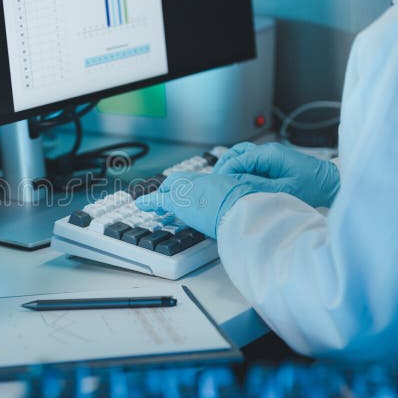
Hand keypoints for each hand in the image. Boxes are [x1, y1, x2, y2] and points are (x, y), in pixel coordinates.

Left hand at [135, 172, 279, 238]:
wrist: (246, 208)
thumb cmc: (255, 209)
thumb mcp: (255, 204)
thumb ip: (247, 207)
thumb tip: (251, 215)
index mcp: (226, 183)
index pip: (205, 184)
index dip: (196, 189)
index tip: (195, 194)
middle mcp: (206, 182)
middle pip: (185, 182)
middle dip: (175, 188)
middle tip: (169, 194)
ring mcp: (192, 189)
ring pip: (172, 188)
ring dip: (163, 197)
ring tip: (154, 204)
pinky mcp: (178, 200)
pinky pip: (159, 199)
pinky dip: (150, 201)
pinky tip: (142, 204)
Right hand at [213, 142, 339, 207]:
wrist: (332, 183)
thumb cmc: (314, 186)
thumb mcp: (284, 189)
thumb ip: (257, 185)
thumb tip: (236, 183)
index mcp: (270, 154)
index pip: (237, 159)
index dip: (225, 172)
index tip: (218, 185)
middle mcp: (268, 151)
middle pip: (236, 153)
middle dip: (224, 167)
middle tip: (217, 183)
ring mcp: (270, 156)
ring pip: (241, 156)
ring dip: (231, 167)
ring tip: (224, 182)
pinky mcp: (272, 162)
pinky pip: (250, 162)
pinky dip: (240, 169)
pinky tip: (238, 181)